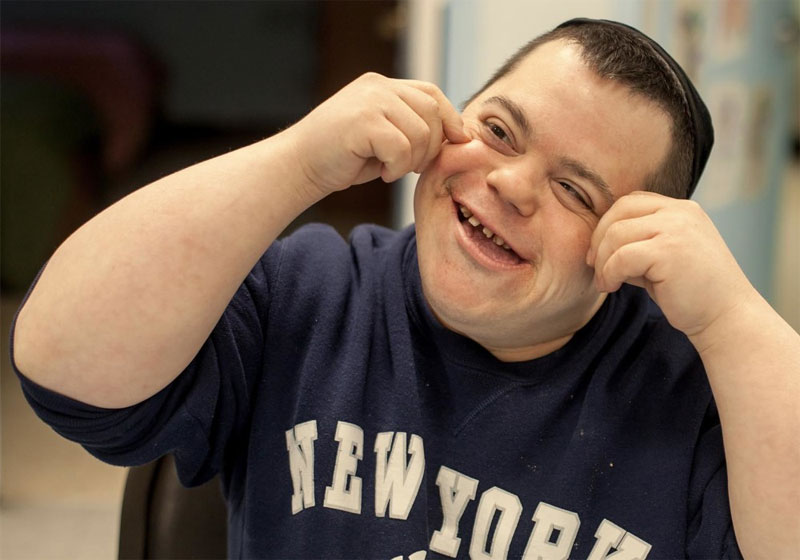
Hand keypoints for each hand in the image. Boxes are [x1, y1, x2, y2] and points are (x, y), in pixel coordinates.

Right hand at [285, 72, 468, 197]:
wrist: (298, 166)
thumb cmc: (341, 158)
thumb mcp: (382, 135)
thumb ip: (411, 127)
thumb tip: (459, 135)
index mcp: (382, 85)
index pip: (431, 93)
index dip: (449, 118)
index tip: (456, 143)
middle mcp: (377, 86)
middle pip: (431, 113)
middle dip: (431, 147)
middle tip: (410, 166)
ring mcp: (369, 101)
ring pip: (420, 134)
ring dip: (411, 161)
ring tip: (390, 169)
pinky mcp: (363, 121)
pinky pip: (402, 148)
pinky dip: (396, 168)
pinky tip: (380, 173)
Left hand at [587, 191, 755, 338]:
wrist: (726, 317)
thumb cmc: (691, 293)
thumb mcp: (662, 257)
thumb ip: (637, 242)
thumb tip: (596, 244)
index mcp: (681, 210)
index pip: (630, 202)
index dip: (607, 224)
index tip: (599, 253)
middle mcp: (680, 212)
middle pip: (619, 211)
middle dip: (599, 239)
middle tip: (595, 266)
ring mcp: (677, 229)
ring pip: (616, 234)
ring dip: (603, 261)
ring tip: (605, 283)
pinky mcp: (669, 251)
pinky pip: (621, 257)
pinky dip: (609, 273)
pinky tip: (611, 287)